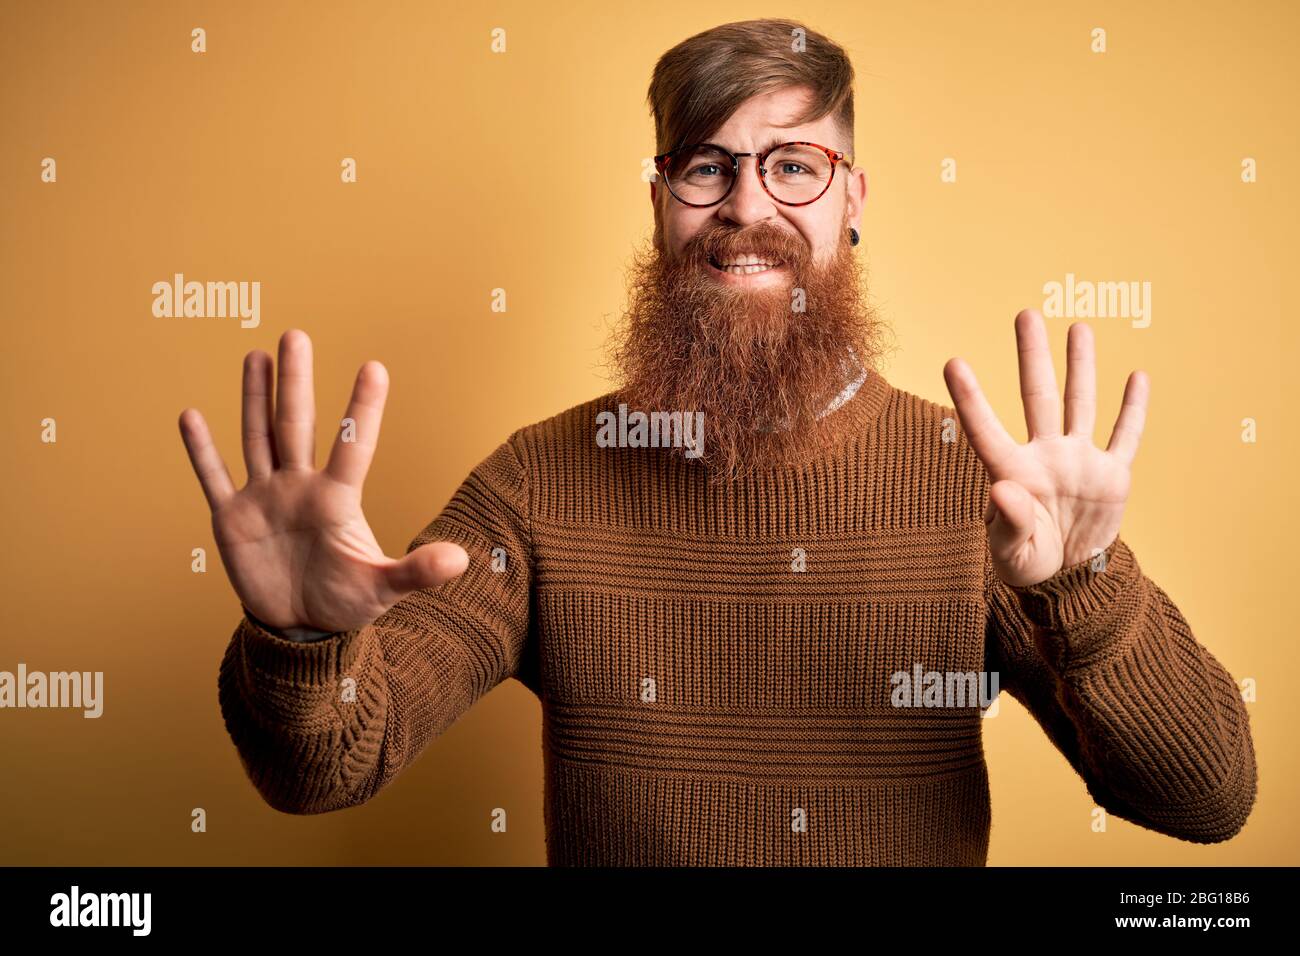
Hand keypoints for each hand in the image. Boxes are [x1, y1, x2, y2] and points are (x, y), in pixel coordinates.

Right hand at [178, 329, 468, 631]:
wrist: (302, 626)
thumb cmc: (346, 600)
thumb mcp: (383, 588)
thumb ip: (417, 571)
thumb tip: (462, 558)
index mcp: (337, 500)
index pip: (351, 445)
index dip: (361, 409)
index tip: (374, 367)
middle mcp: (300, 487)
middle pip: (296, 424)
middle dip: (294, 382)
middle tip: (295, 335)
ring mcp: (264, 498)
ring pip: (258, 438)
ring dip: (254, 399)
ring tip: (256, 356)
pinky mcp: (232, 518)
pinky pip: (213, 479)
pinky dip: (201, 451)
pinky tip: (190, 416)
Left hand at [943, 309, 1148, 587]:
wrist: (1068, 575)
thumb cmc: (1027, 562)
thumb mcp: (1012, 553)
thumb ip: (1007, 523)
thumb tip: (1001, 490)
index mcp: (1012, 473)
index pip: (985, 428)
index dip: (969, 397)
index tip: (952, 361)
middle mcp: (1044, 456)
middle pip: (1038, 396)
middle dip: (1032, 356)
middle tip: (1026, 313)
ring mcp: (1079, 461)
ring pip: (1080, 403)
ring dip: (1082, 366)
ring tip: (1079, 327)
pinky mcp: (1112, 474)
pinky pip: (1124, 436)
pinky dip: (1132, 409)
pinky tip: (1137, 377)